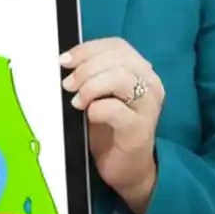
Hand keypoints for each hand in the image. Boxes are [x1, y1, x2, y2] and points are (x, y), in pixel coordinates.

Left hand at [61, 37, 164, 213]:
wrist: (127, 168)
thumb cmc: (109, 128)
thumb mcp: (98, 95)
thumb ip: (90, 75)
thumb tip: (64, 61)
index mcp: (141, 71)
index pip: (117, 46)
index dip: (88, 50)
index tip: (64, 60)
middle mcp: (150, 85)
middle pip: (118, 59)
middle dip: (86, 68)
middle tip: (67, 84)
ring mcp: (148, 107)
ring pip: (120, 78)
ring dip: (90, 86)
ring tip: (76, 100)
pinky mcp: (140, 130)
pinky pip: (117, 109)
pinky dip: (97, 108)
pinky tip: (88, 115)